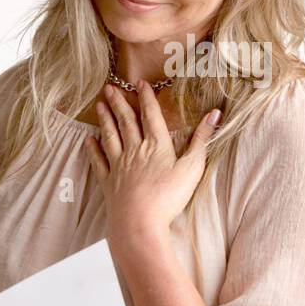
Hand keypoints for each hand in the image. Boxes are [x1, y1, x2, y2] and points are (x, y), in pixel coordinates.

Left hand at [84, 82, 221, 241]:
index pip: (150, 115)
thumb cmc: (168, 197)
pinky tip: (89, 140)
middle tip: (109, 88)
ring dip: (105, 120)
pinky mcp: (109, 183)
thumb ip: (202, 140)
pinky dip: (93, 149)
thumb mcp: (193, 167)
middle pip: (126, 122)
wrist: (140, 222)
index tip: (139, 83)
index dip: (146, 98)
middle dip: (119, 103)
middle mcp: (135, 151)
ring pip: (110, 137)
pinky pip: (99, 161)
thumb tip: (215, 114)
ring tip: (99, 106)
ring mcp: (119, 166)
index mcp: (157, 146)